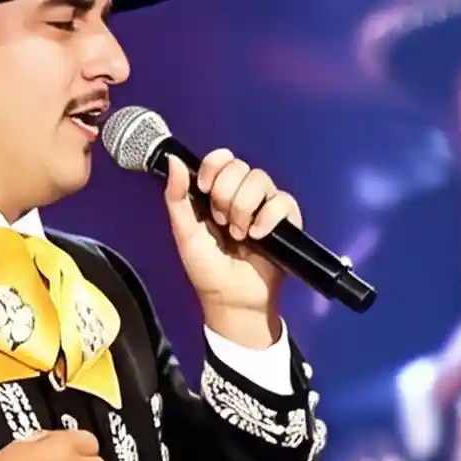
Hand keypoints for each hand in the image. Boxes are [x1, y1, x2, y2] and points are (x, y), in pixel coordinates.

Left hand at [163, 151, 301, 346]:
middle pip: (240, 167)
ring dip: (243, 208)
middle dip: (225, 195)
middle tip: (220, 222)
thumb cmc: (207, 271)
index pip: (221, 159)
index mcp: (216, 194)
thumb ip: (176, 197)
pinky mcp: (287, 220)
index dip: (214, 166)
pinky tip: (258, 237)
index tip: (205, 188)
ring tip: (238, 235)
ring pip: (260, 179)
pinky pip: (283, 200)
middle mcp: (242, 195)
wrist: (232, 301)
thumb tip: (173, 160)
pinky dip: (268, 218)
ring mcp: (265, 206)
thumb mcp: (184, 233)